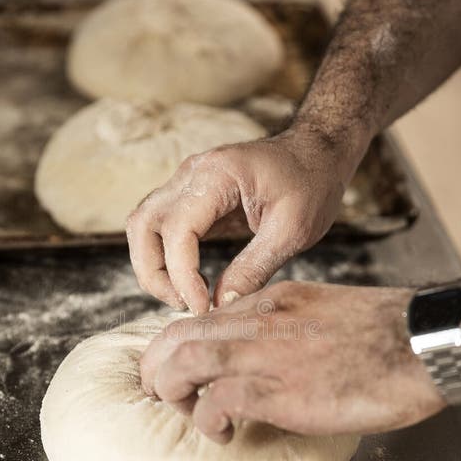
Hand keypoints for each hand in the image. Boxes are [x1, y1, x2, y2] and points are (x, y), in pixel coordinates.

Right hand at [127, 127, 362, 314]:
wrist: (317, 152)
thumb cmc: (311, 184)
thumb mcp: (293, 230)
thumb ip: (255, 268)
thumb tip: (222, 304)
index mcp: (217, 173)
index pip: (178, 229)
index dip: (183, 276)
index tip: (203, 308)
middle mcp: (191, 172)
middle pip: (143, 225)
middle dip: (154, 273)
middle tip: (186, 306)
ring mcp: (186, 181)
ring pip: (143, 226)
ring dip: (153, 267)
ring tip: (186, 298)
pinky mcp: (190, 195)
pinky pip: (159, 227)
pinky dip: (165, 258)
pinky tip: (191, 282)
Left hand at [139, 281, 445, 442]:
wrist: (421, 343)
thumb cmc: (385, 334)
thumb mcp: (323, 311)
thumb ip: (285, 326)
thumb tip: (264, 356)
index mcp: (270, 301)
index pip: (202, 317)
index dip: (177, 345)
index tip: (176, 368)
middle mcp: (259, 321)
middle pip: (178, 334)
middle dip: (155, 365)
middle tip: (158, 391)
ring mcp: (266, 353)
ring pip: (184, 361)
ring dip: (170, 389)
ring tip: (183, 411)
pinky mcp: (278, 390)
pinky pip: (215, 400)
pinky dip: (207, 419)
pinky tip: (223, 432)